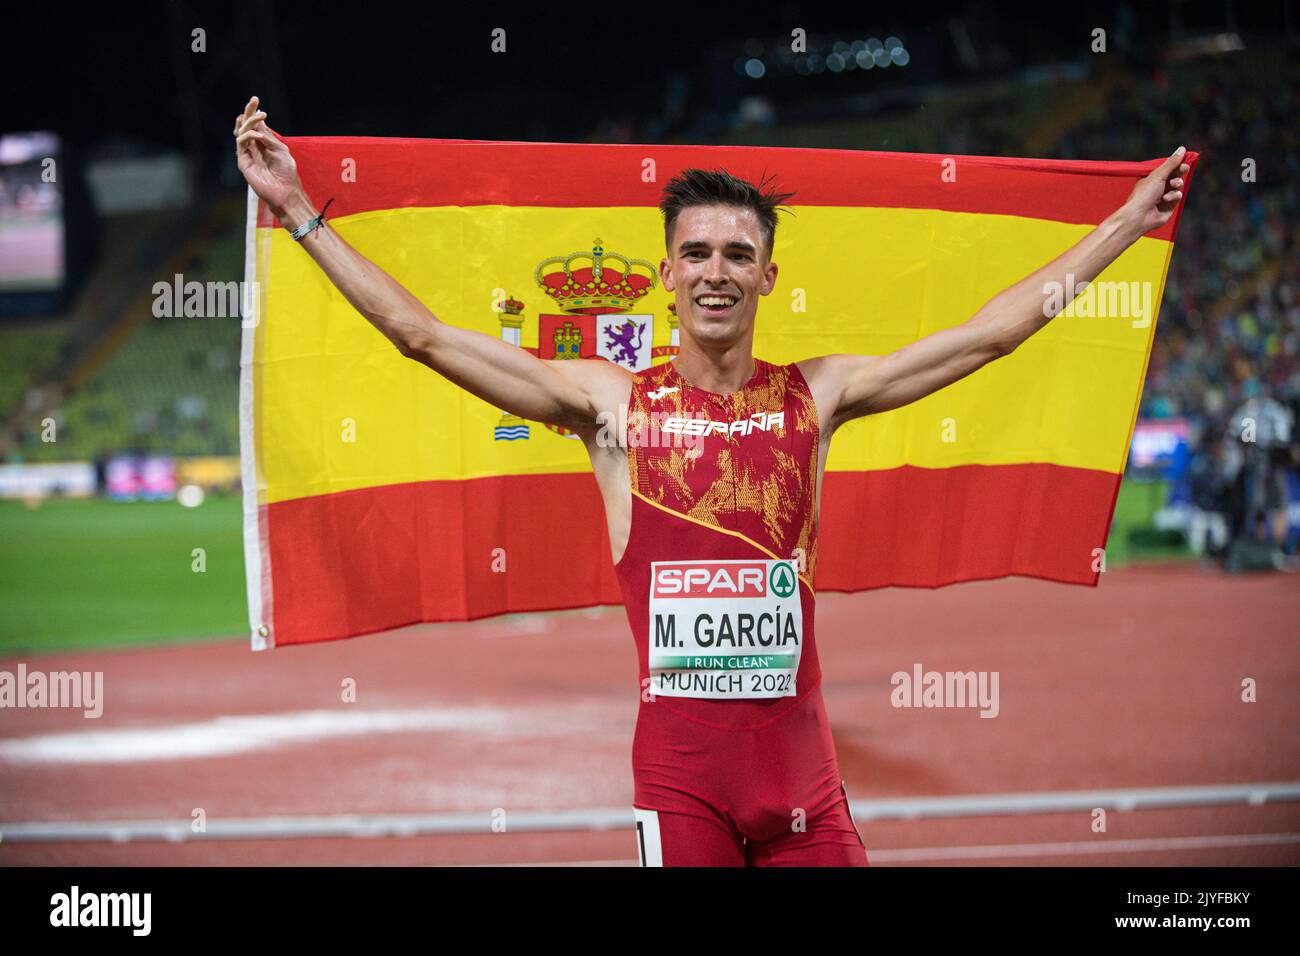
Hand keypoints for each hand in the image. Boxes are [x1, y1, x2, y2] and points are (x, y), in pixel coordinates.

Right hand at [233, 96, 303, 218]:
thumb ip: (269, 138)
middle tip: (253, 101)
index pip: (256, 126)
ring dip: (250, 122)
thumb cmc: (287, 174)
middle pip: (246, 127)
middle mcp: (254, 149)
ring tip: (261, 116)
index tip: (256, 100)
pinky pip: (241, 144)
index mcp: (264, 145)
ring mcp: (248, 155)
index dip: (254, 113)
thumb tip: (259, 124)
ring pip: (242, 133)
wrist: (286, 193)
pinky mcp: (243, 162)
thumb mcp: (281, 150)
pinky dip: (249, 136)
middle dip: (248, 112)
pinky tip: (259, 136)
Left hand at [1118, 146, 1190, 237]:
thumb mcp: (1158, 175)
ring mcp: (1164, 196)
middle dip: (1180, 171)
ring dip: (1176, 184)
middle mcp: (1158, 186)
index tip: (1184, 160)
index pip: (1167, 168)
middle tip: (1183, 169)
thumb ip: (1171, 163)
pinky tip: (1166, 199)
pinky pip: (1178, 196)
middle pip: (1175, 175)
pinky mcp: (1169, 206)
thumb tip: (1182, 149)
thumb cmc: (1144, 195)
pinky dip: (1174, 196)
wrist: (1139, 216)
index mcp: (1152, 178)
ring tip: (1172, 185)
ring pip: (1178, 186)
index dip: (1176, 163)